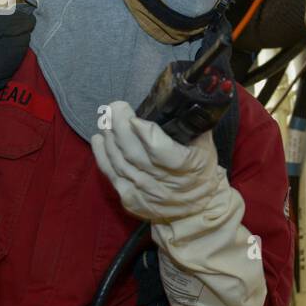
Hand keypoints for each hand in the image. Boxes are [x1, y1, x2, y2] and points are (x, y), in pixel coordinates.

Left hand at [91, 100, 226, 221]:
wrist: (197, 208)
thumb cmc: (201, 170)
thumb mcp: (205, 147)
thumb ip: (192, 124)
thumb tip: (177, 98)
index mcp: (188, 167)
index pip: (163, 152)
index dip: (145, 134)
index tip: (135, 118)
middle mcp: (165, 183)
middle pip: (134, 154)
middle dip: (120, 127)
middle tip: (116, 108)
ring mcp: (145, 193)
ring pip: (120, 163)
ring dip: (109, 138)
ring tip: (106, 120)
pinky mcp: (131, 199)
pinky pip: (111, 175)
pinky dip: (102, 155)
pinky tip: (99, 139)